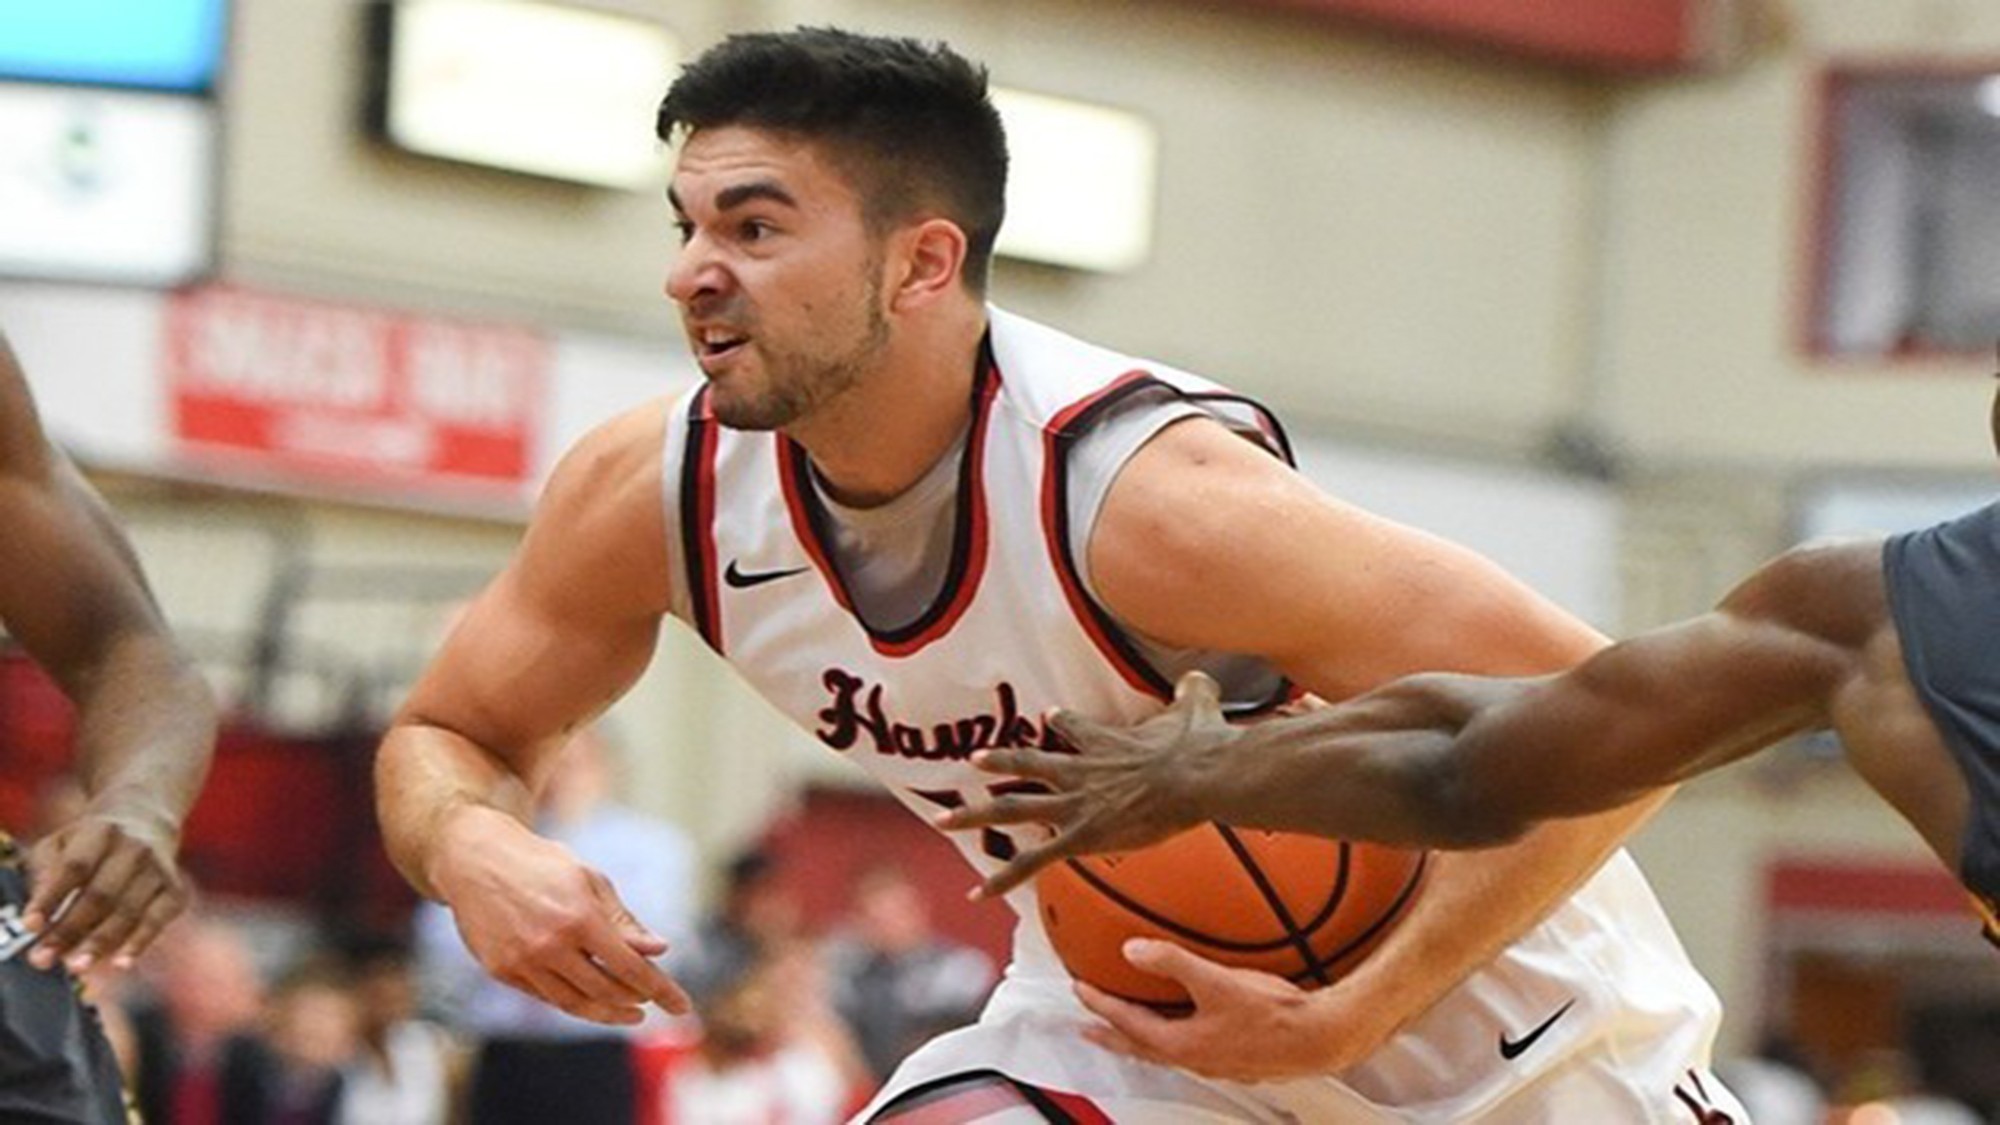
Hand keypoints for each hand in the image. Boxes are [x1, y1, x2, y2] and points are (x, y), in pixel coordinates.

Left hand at [24, 804, 187, 973]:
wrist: (147, 822)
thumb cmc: (92, 842)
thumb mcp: (62, 842)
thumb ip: (46, 873)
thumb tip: (41, 918)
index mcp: (101, 831)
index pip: (74, 866)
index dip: (52, 897)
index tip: (31, 926)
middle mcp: (135, 848)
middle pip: (101, 894)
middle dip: (71, 929)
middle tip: (45, 957)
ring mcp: (159, 869)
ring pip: (128, 911)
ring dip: (100, 942)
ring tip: (76, 966)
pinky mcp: (176, 891)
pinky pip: (158, 921)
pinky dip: (139, 942)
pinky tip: (120, 962)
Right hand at [434, 808, 689, 1023]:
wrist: (475, 860)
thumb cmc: (542, 864)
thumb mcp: (589, 880)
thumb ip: (623, 921)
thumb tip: (659, 950)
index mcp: (579, 917)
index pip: (630, 966)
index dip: (660, 990)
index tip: (682, 1007)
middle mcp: (550, 944)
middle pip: (605, 990)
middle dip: (635, 1001)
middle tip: (653, 1004)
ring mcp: (523, 961)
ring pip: (575, 1003)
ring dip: (607, 1012)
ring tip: (628, 1013)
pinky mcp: (502, 971)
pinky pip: (547, 997)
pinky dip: (574, 1003)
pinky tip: (592, 1000)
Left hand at [936, 672, 1240, 898]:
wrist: (1193, 776)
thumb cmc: (1197, 746)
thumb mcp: (1195, 708)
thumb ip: (1193, 692)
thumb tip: (1199, 676)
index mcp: (1104, 741)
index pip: (1074, 728)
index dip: (1063, 723)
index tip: (1053, 717)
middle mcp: (1079, 770)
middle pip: (1028, 762)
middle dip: (999, 763)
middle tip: (974, 761)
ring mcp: (1074, 804)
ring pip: (1012, 809)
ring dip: (975, 815)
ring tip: (942, 821)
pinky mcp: (1079, 836)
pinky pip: (1033, 860)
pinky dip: (1003, 878)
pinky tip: (978, 894)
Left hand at [1075, 939, 1387, 1081]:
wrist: (1320, 1038)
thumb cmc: (1275, 1016)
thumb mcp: (1217, 982)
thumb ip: (1173, 962)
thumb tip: (1132, 950)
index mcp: (1182, 1044)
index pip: (1128, 1023)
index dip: (1101, 1005)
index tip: (1080, 990)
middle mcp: (1194, 1059)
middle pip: (1140, 1046)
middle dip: (1111, 1033)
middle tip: (1088, 1026)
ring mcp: (1214, 1062)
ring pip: (1165, 1050)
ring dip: (1141, 1037)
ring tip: (1130, 1027)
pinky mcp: (1233, 1058)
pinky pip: (1190, 1047)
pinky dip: (1173, 1036)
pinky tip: (1187, 1025)